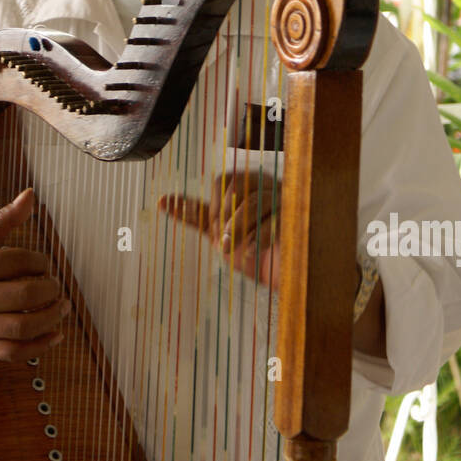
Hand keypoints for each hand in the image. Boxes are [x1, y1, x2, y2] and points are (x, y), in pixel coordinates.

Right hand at [0, 189, 69, 360]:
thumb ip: (3, 218)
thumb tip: (29, 196)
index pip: (20, 261)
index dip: (41, 262)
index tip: (44, 264)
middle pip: (26, 295)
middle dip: (51, 289)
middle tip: (56, 285)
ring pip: (23, 326)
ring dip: (52, 317)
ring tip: (62, 307)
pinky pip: (15, 351)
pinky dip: (40, 346)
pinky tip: (55, 333)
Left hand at [160, 171, 280, 288]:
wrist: (285, 279)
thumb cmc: (253, 251)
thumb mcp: (220, 232)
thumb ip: (196, 215)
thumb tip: (162, 201)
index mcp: (250, 185)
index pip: (222, 181)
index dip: (213, 207)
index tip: (214, 231)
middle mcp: (268, 188)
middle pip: (237, 184)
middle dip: (224, 215)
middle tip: (222, 241)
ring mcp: (285, 202)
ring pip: (254, 201)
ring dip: (236, 228)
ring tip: (229, 249)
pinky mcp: (298, 221)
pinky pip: (274, 222)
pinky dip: (258, 239)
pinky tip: (250, 253)